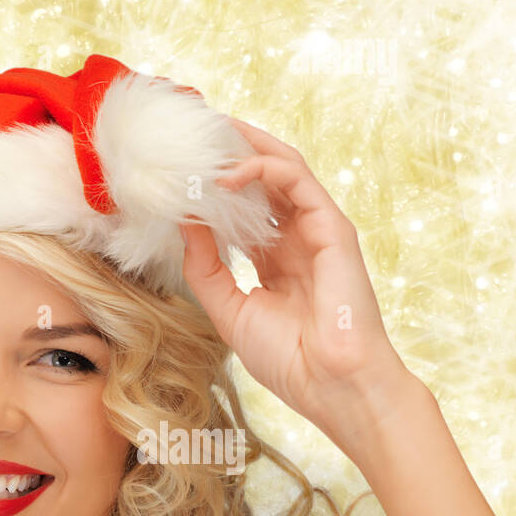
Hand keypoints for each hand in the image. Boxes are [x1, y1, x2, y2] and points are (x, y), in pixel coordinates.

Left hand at [179, 117, 415, 454]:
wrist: (332, 386)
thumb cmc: (290, 359)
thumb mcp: (228, 308)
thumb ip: (204, 265)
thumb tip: (183, 221)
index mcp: (276, 258)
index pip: (245, 206)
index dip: (214, 184)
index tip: (181, 165)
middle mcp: (298, 239)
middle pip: (264, 179)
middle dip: (232, 151)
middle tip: (196, 129)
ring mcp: (318, 231)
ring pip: (284, 170)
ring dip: (245, 148)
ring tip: (208, 133)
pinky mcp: (334, 230)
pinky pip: (298, 183)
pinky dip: (263, 169)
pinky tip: (228, 173)